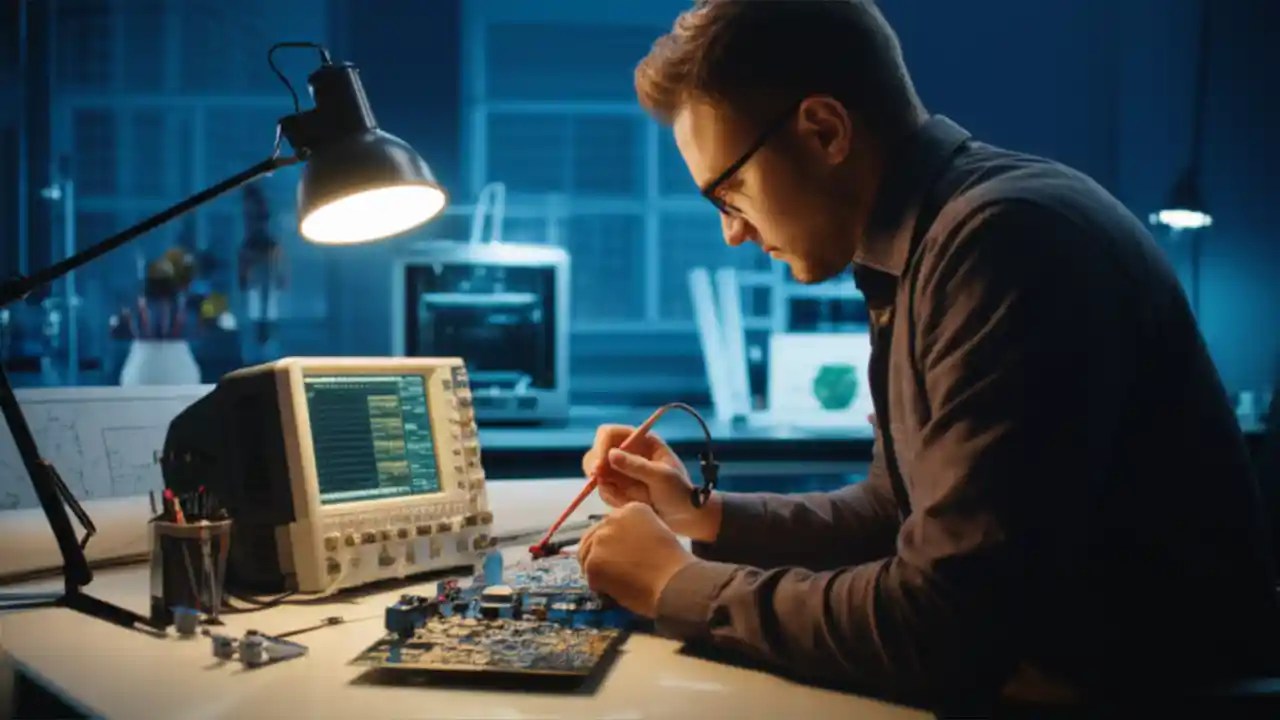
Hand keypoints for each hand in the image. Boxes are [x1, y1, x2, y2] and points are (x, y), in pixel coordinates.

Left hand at [577, 502, 695, 617]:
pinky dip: (601, 585)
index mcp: (630, 509)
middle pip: (593, 537)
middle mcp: (611, 519)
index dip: (612, 542)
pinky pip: (590, 576)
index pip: (609, 525)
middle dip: (600, 554)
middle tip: (612, 571)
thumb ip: (635, 532)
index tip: (620, 555)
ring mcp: (600, 540)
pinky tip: (618, 588)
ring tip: (617, 581)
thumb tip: (620, 546)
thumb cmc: (673, 562)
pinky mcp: (593, 562)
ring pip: (588, 556)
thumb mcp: (656, 532)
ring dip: (599, 569)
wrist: (675, 580)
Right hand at [583, 424, 720, 541]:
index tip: (601, 465)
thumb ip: (637, 466)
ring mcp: (620, 471)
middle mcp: (627, 452)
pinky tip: (630, 504)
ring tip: (628, 499)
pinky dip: (613, 499)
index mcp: (641, 441)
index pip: (609, 433)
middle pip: (596, 451)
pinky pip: (604, 491)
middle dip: (597, 468)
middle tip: (603, 482)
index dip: (601, 446)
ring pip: (597, 474)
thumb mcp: (661, 477)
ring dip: (608, 488)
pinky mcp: (618, 488)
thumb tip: (611, 454)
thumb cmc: (679, 491)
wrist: (685, 517)